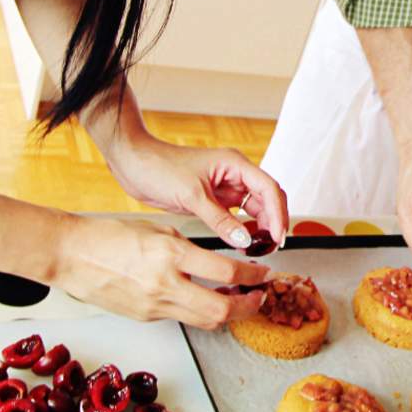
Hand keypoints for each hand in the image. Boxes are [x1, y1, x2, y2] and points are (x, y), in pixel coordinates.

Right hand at [52, 216, 269, 328]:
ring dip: (228, 314)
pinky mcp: (145, 317)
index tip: (263, 273)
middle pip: (222, 309)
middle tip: (260, 296)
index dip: (253, 275)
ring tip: (239, 300)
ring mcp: (154, 306)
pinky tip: (204, 299)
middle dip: (249, 306)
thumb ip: (190, 249)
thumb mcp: (160, 231)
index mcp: (171, 255)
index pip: (227, 271)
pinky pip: (181, 317)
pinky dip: (199, 311)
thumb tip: (218, 264)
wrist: (70, 254)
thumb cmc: (110, 236)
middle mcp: (164, 284)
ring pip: (205, 320)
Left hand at [105, 135, 287, 248]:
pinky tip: (244, 242)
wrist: (132, 164)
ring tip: (262, 247)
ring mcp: (225, 187)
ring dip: (262, 226)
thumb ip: (220, 220)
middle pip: (268, 198)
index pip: (269, 188)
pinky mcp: (214, 199)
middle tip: (274, 245)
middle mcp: (234, 174)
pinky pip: (238, 216)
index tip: (278, 235)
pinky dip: (244, 229)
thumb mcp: (192, 196)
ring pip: (255, 208)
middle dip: (275, 220)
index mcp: (235, 164)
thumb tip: (244, 240)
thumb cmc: (159, 167)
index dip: (278, 213)